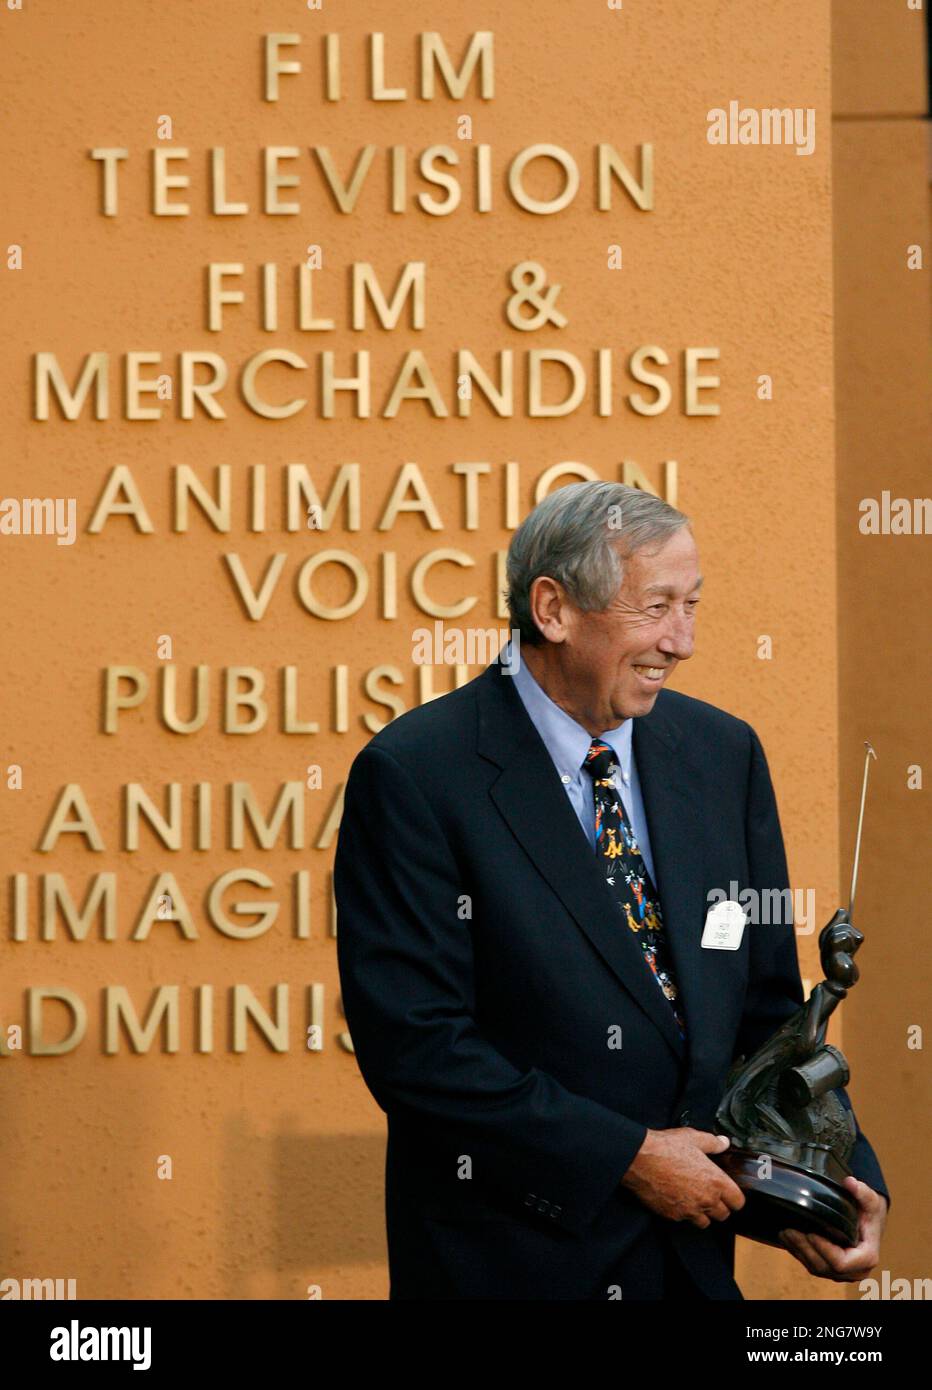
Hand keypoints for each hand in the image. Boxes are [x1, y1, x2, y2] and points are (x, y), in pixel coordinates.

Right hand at [620, 1127, 745, 1227]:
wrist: (640, 1159)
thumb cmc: (667, 1147)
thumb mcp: (693, 1138)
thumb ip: (713, 1142)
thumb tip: (724, 1143)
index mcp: (716, 1182)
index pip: (738, 1202)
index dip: (734, 1197)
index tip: (728, 1192)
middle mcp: (706, 1200)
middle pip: (723, 1215)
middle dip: (719, 1206)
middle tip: (710, 1194)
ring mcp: (689, 1211)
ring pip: (705, 1222)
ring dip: (702, 1214)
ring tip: (694, 1200)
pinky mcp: (673, 1216)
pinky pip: (684, 1221)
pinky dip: (683, 1214)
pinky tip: (677, 1199)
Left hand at [779, 1176, 887, 1280]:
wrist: (870, 1222)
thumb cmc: (870, 1213)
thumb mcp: (871, 1200)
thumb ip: (862, 1192)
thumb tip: (850, 1183)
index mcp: (866, 1257)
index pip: (841, 1263)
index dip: (823, 1250)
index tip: (810, 1233)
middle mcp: (855, 1270)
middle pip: (824, 1267)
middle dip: (805, 1249)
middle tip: (789, 1231)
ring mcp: (843, 1273)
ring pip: (816, 1268)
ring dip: (799, 1251)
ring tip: (785, 1233)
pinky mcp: (831, 1269)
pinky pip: (812, 1266)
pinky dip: (799, 1253)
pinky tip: (787, 1240)